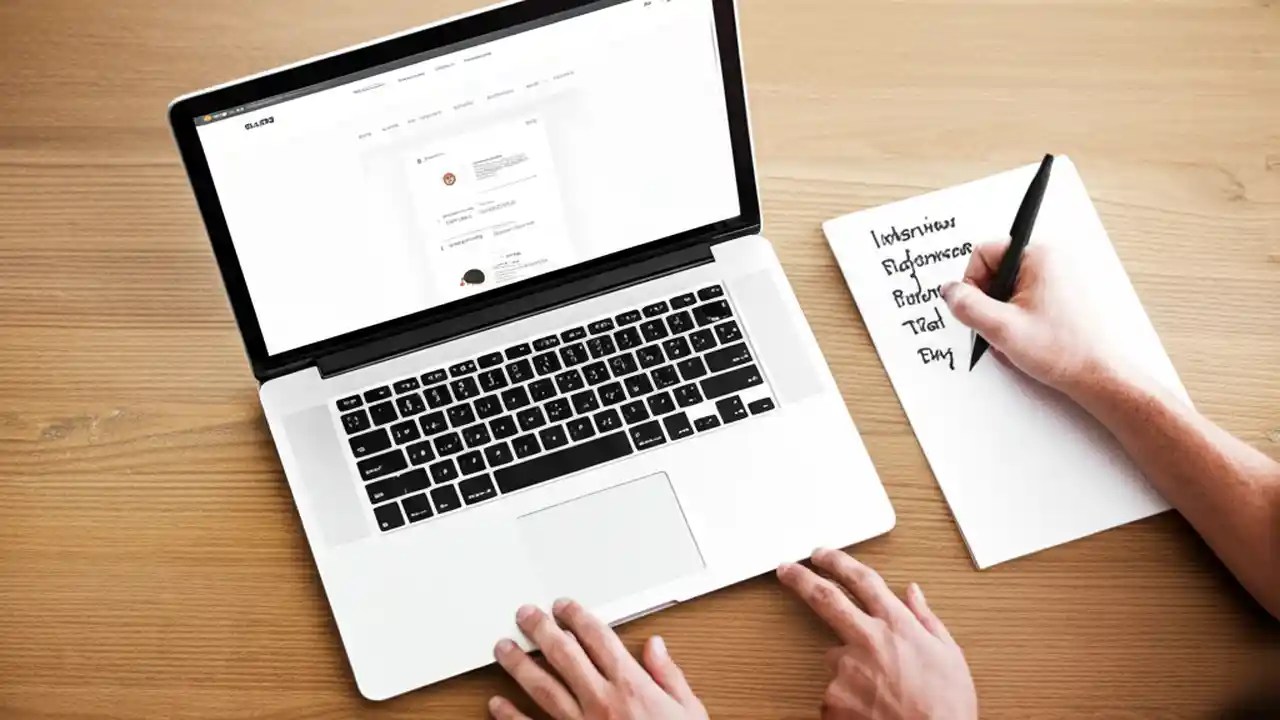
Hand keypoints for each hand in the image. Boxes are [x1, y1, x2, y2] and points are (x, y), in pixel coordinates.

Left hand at [489, 599, 707, 719]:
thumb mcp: (688, 711)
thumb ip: (669, 675)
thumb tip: (655, 646)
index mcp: (632, 686)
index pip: (598, 638)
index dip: (577, 616)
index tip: (563, 606)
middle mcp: (602, 701)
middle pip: (564, 655)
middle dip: (541, 629)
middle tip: (525, 614)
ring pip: (543, 687)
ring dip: (520, 665)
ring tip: (503, 648)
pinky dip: (511, 716)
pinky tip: (496, 704)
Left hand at [777, 549, 976, 719]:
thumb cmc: (947, 707)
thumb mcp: (949, 655)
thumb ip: (926, 619)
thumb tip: (912, 593)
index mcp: (897, 625)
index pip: (861, 579)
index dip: (838, 561)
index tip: (821, 554)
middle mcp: (867, 640)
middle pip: (825, 597)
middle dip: (801, 578)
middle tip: (787, 569)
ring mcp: (846, 669)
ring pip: (836, 657)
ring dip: (851, 667)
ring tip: (881, 691)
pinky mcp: (832, 698)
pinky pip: (835, 691)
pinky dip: (849, 697)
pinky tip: (872, 709)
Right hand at [942, 241, 1118, 393]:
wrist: (1099, 376)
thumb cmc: (1063, 350)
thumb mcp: (1002, 328)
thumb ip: (967, 305)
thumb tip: (949, 291)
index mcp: (1038, 256)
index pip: (984, 253)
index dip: (972, 283)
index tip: (979, 309)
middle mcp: (1050, 261)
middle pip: (994, 272)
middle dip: (989, 304)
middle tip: (1000, 327)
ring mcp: (1056, 279)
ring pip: (1007, 291)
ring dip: (1002, 316)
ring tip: (1016, 337)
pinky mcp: (1060, 297)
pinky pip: (1023, 302)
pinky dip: (1016, 322)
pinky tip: (1026, 340)